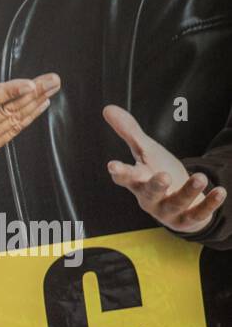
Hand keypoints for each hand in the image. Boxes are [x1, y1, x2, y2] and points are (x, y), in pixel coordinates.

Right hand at [0, 55, 59, 219]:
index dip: (9, 92)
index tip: (30, 83)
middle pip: (6, 110)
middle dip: (32, 94)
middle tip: (52, 79)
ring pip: (12, 122)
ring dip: (34, 105)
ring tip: (51, 90)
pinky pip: (10, 134)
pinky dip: (26, 120)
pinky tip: (39, 108)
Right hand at [104, 105, 226, 234]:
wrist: (177, 206)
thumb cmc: (157, 175)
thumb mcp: (146, 152)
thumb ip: (129, 131)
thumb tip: (107, 108)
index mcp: (138, 182)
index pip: (125, 177)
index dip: (120, 172)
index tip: (113, 165)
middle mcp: (150, 198)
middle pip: (149, 193)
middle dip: (156, 186)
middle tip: (163, 176)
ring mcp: (169, 210)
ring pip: (176, 202)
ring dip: (188, 191)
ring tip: (200, 177)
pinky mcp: (188, 218)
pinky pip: (198, 212)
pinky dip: (210, 203)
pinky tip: (220, 191)